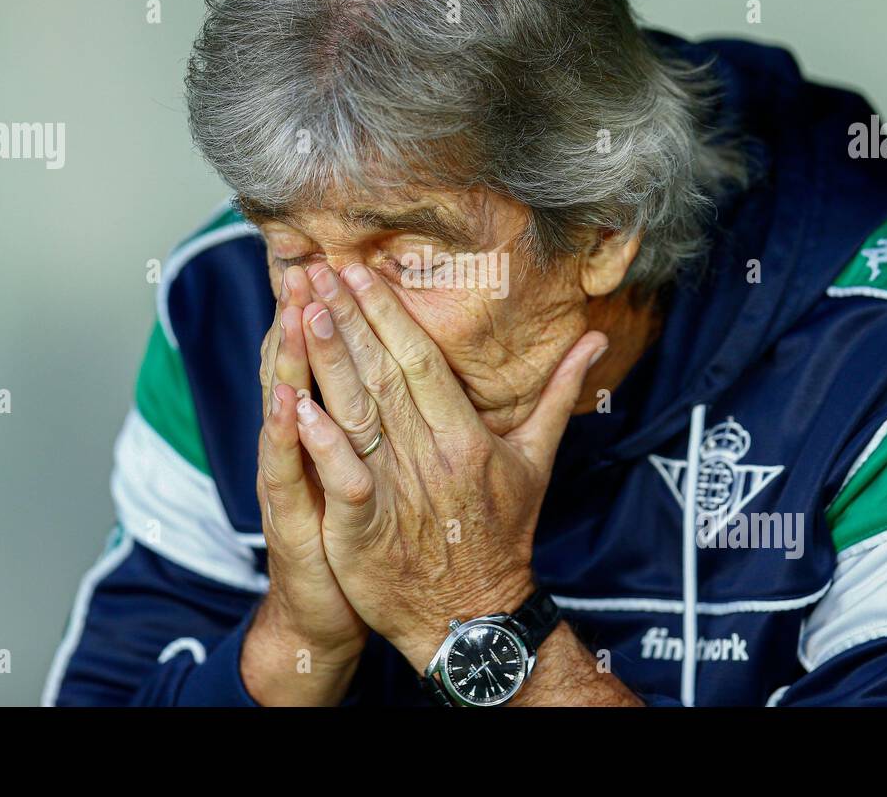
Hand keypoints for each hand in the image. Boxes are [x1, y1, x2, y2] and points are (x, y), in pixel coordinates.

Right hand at [242, 265, 368, 704]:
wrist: (329, 608)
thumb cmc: (358, 531)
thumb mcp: (372, 470)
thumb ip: (387, 417)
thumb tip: (412, 368)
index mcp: (330, 428)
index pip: (326, 359)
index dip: (333, 314)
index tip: (340, 262)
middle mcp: (302, 445)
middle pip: (298, 369)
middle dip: (303, 317)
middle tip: (306, 263)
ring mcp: (291, 478)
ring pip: (285, 408)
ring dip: (287, 360)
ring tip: (292, 311)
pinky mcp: (291, 517)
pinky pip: (289, 471)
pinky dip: (287, 435)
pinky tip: (289, 402)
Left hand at [292, 261, 606, 670]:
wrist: (475, 616)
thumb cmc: (503, 533)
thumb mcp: (536, 461)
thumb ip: (559, 394)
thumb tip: (592, 340)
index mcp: (466, 435)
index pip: (422, 360)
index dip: (389, 314)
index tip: (359, 273)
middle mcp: (431, 457)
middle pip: (385, 376)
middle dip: (350, 320)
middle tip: (318, 270)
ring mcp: (397, 493)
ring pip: (358, 415)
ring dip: (330, 362)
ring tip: (302, 313)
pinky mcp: (365, 531)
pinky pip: (342, 478)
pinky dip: (321, 443)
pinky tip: (294, 405)